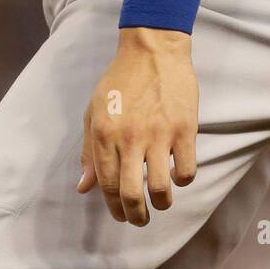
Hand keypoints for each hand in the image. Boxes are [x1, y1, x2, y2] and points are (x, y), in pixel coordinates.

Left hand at [78, 26, 198, 225]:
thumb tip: (83, 187)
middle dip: (135, 216)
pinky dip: (182, 180)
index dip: (114, 207)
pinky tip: (176, 175)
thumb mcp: (94, 111)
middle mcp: (129, 137)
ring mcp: (158, 134)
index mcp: (104, 133)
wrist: (152, 48)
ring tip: (161, 202)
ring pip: (161, 189)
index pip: (107, 184)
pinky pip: (186, 170)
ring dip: (161, 204)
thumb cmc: (119, 80)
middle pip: (131, 194)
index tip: (121, 215)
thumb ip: (88, 151)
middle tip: (140, 220)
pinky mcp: (184, 129)